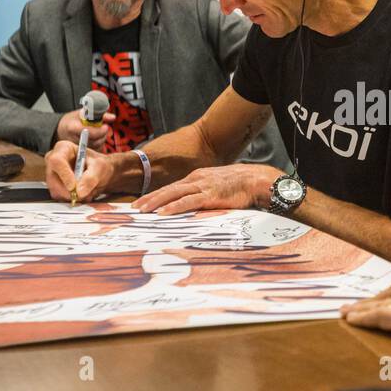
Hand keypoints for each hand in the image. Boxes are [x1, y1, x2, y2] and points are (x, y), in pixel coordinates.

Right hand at [45, 139, 115, 201]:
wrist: (100, 173)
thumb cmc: (98, 164)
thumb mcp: (100, 167)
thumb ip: (91, 178)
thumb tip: (79, 192)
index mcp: (63, 148)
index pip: (57, 161)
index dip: (64, 175)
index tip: (73, 187)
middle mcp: (54, 161)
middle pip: (52, 179)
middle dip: (68, 190)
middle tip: (82, 194)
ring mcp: (52, 174)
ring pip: (55, 191)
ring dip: (72, 195)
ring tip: (86, 191)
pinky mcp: (54, 186)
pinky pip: (59, 197)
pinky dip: (72, 199)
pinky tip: (82, 193)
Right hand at [55, 109, 115, 148]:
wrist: (61, 130)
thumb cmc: (72, 120)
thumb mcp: (83, 113)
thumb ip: (99, 115)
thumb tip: (112, 117)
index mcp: (72, 128)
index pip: (90, 133)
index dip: (100, 130)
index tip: (105, 126)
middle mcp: (73, 140)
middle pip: (95, 141)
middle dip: (102, 134)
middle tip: (103, 128)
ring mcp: (77, 148)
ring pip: (97, 146)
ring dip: (101, 139)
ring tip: (97, 132)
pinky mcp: (81, 154)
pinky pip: (95, 151)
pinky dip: (98, 144)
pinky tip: (95, 138)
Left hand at [132, 164, 282, 214]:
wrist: (255, 179)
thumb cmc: (239, 185)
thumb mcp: (217, 186)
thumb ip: (204, 194)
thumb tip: (195, 205)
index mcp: (197, 178)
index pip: (172, 187)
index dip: (156, 195)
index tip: (143, 203)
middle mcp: (196, 179)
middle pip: (167, 189)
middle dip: (149, 199)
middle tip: (134, 208)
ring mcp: (202, 186)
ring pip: (173, 194)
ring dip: (156, 202)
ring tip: (142, 210)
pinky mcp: (209, 195)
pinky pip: (187, 201)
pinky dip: (173, 207)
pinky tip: (163, 213)